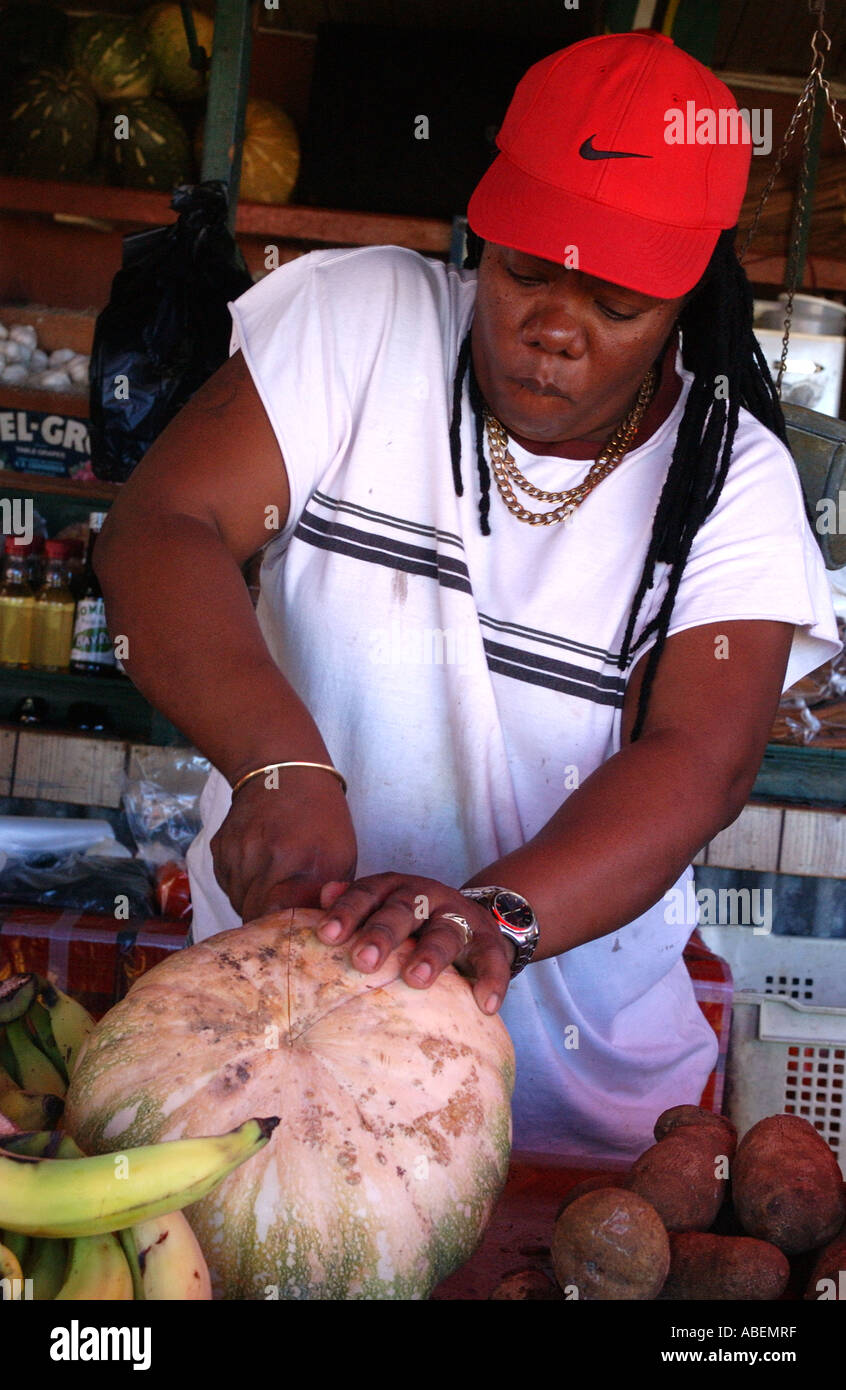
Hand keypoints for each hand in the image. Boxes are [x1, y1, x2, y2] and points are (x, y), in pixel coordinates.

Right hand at [210, 766, 357, 922]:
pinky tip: (259, 868)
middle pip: (255, 917)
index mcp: (300, 865)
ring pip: (239, 903)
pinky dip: (242, 886)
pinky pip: (228, 885)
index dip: (287, 931)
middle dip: (269, 922)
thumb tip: (320, 934)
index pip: (281, 923)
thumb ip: (329, 900)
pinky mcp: (218, 849)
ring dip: (255, 903)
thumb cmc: (323, 818)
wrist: (284, 772)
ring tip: (274, 886)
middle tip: (284, 914)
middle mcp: (263, 861)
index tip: (296, 932)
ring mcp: (236, 854)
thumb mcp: (341, 858)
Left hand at [314, 872, 514, 1014]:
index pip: (368, 893)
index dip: (348, 911)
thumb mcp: (383, 905)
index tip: (327, 935)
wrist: (471, 916)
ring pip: (446, 932)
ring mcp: (459, 916)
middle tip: (363, 961)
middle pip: (403, 911)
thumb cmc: (411, 921)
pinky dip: (491, 981)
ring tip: (416, 979)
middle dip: (382, 934)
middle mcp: (427, 896)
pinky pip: (492, 960)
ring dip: (431, 954)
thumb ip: (353, 903)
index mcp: (395, 889)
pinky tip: (485, 1005)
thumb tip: (324, 893)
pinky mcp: (488, 940)